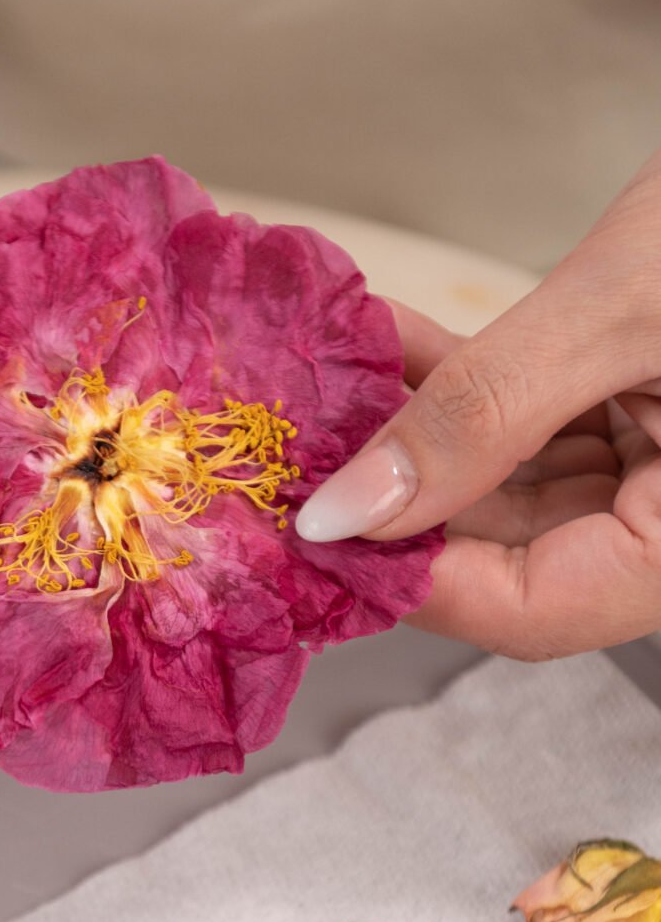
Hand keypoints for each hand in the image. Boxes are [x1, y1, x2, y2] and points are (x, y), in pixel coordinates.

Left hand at [295, 153, 660, 658]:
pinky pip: (539, 426)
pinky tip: (387, 348)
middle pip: (510, 553)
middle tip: (297, 447)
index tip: (314, 526)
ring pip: (513, 488)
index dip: (412, 576)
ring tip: (328, 384)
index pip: (529, 610)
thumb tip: (345, 512)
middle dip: (397, 497)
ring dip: (416, 437)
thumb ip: (481, 412)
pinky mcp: (650, 414)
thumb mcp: (622, 311)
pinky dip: (465, 390)